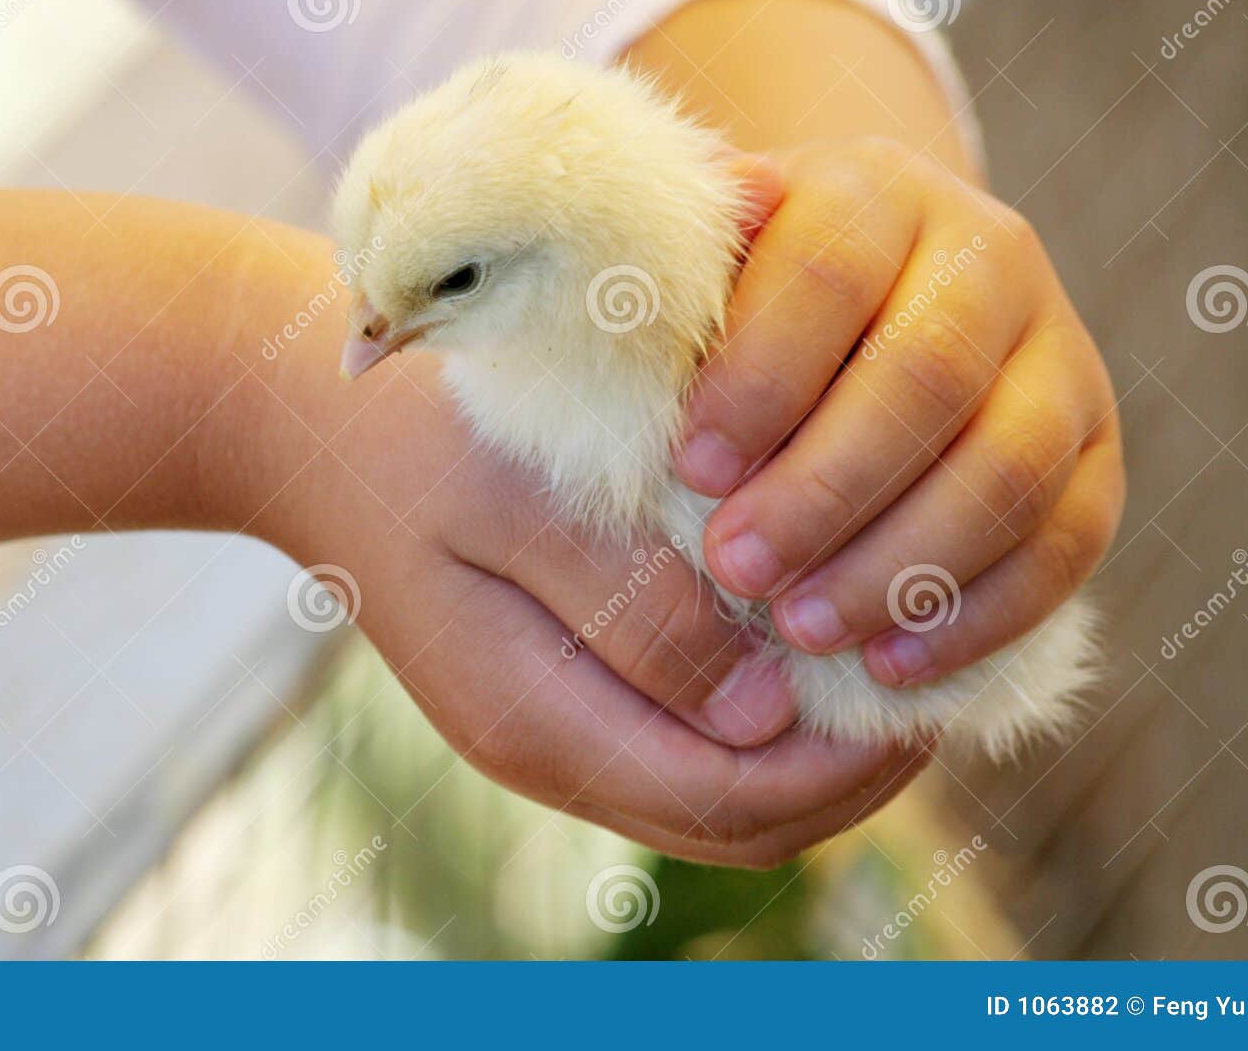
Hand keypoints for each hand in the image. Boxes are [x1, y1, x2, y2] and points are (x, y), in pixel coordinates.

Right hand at [250, 332, 926, 867]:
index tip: (926, 665)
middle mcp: (552, 750)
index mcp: (536, 719)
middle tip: (935, 666)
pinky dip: (766, 717)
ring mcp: (552, 730)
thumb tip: (765, 710)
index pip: (735, 797)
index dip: (849, 756)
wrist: (312, 429)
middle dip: (857, 766)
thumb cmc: (414, 440)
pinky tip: (804, 636)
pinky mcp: (557, 695)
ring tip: (889, 655)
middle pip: (746, 820)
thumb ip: (633, 607)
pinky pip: (689, 744)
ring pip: (724, 797)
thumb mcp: (516, 502)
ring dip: (819, 747)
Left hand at [677, 138, 1123, 707]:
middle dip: (824, 487)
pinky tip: (890, 665)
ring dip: (900, 562)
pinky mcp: (1097, 455)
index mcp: (875, 195)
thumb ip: (676, 289)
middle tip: (735, 568)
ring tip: (799, 629)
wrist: (874, 306)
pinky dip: (979, 615)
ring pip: (1010, 466)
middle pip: (928, 374)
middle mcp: (988, 257)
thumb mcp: (706, 277)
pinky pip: (1067, 544)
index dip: (760, 376)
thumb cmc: (749, 308)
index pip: (828, 272)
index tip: (690, 468)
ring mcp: (1058, 356)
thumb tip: (628, 301)